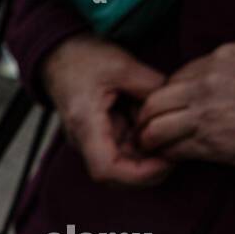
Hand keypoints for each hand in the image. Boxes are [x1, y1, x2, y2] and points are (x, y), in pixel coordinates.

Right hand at [41, 34, 170, 186]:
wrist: (59, 56)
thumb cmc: (84, 59)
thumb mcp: (123, 66)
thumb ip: (151, 87)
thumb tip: (175, 106)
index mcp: (86, 125)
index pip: (107, 170)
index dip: (139, 175)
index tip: (166, 162)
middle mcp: (84, 140)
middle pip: (115, 177)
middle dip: (148, 172)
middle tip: (176, 154)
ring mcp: (90, 142)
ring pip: (121, 167)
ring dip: (146, 158)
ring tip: (165, 136)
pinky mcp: (98, 137)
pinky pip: (122, 153)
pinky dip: (141, 147)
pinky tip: (154, 130)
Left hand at [136, 42, 234, 166]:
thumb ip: (226, 70)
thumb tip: (201, 82)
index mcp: (221, 58)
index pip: (174, 77)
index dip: (166, 97)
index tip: (166, 109)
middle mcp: (208, 82)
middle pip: (155, 101)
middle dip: (145, 117)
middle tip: (146, 129)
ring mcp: (207, 112)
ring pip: (155, 127)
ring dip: (149, 140)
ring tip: (151, 147)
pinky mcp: (212, 141)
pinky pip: (174, 150)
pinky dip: (166, 156)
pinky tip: (170, 158)